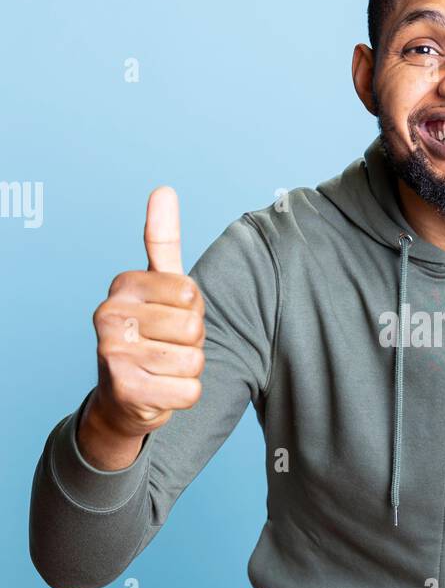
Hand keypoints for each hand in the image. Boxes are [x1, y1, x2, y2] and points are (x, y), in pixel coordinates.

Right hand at [89, 186, 205, 440]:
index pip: (191, 294)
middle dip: (191, 343)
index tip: (168, 318)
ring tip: (163, 368)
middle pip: (193, 327)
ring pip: (193, 360)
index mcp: (122, 286)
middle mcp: (108, 316)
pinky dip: (183, 395)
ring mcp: (113, 354)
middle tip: (166, 347)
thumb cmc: (149, 334)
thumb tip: (164, 190)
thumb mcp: (157, 286)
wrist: (124, 397)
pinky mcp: (126, 390)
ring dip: (188, 370)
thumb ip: (162, 240)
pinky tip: (161, 390)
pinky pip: (189, 391)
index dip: (192, 310)